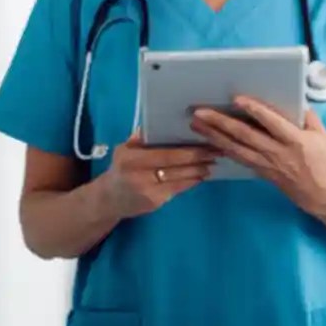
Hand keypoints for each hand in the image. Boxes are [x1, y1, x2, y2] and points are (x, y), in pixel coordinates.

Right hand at [96, 130, 217, 219]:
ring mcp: (148, 192)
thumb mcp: (123, 150)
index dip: (187, 150)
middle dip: (199, 159)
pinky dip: (191, 182)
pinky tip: (201, 175)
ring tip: (213, 162)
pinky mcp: (155, 203)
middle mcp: (139, 176)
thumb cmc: (120, 169)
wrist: (108, 200)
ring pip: (180, 179)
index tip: (205, 142)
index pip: (165, 154)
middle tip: (217, 150)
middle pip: (176, 167)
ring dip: (199, 171)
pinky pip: (178, 190)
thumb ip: (139, 138)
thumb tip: (156, 122)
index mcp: (131, 159)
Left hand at [191, 96, 325, 213]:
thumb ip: (309, 118)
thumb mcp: (324, 137)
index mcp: (295, 141)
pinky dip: (223, 150)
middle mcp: (277, 153)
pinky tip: (210, 142)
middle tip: (200, 112)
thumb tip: (295, 102)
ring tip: (197, 125)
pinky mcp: (261, 172)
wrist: (323, 195)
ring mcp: (267, 164)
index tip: (237, 99)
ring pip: (236, 148)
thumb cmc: (325, 163)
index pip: (271, 122)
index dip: (254, 110)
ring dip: (214, 136)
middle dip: (221, 123)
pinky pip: (239, 159)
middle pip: (245, 136)